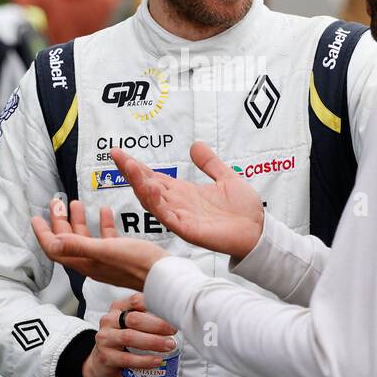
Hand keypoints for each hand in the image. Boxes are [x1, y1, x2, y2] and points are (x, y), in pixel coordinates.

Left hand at [31, 197, 167, 291]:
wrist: (164, 275)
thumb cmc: (138, 263)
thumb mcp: (106, 250)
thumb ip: (79, 246)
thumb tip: (53, 242)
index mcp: (86, 263)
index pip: (56, 249)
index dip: (44, 234)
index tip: (36, 218)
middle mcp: (93, 262)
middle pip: (68, 241)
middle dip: (59, 221)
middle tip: (56, 203)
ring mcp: (106, 259)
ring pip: (85, 238)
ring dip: (78, 220)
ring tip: (75, 203)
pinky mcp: (120, 255)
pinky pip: (106, 238)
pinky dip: (102, 224)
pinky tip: (105, 211)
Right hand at [80, 293, 177, 376]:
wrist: (101, 364)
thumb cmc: (123, 342)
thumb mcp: (130, 325)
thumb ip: (148, 318)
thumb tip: (177, 315)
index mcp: (118, 308)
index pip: (136, 300)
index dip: (154, 305)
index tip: (171, 313)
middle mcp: (109, 320)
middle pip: (134, 319)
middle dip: (157, 324)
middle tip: (174, 330)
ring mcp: (105, 339)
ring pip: (130, 337)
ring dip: (153, 341)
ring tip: (169, 345)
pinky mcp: (105, 357)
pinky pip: (127, 358)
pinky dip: (144, 360)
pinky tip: (157, 360)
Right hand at [112, 142, 263, 259]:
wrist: (259, 231)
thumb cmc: (244, 210)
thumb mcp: (226, 178)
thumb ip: (209, 163)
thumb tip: (195, 145)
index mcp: (184, 193)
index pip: (154, 177)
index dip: (137, 167)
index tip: (119, 153)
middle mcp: (178, 205)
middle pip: (147, 187)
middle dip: (131, 172)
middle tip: (116, 155)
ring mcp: (180, 217)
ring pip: (152, 200)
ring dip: (139, 184)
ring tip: (129, 166)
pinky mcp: (187, 229)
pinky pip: (166, 215)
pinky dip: (156, 202)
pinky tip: (151, 187)